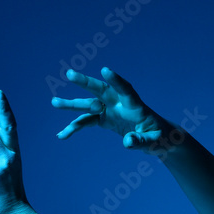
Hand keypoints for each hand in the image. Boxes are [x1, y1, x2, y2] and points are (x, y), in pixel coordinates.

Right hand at [52, 66, 173, 153]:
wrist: (156, 137)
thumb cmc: (159, 137)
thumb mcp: (155, 142)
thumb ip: (142, 141)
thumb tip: (127, 142)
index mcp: (135, 106)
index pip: (126, 90)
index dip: (117, 81)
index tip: (106, 71)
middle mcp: (119, 104)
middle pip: (101, 90)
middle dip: (86, 82)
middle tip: (70, 74)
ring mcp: (110, 110)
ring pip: (88, 105)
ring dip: (72, 104)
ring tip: (54, 102)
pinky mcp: (104, 119)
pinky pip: (86, 122)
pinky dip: (74, 128)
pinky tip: (62, 135)